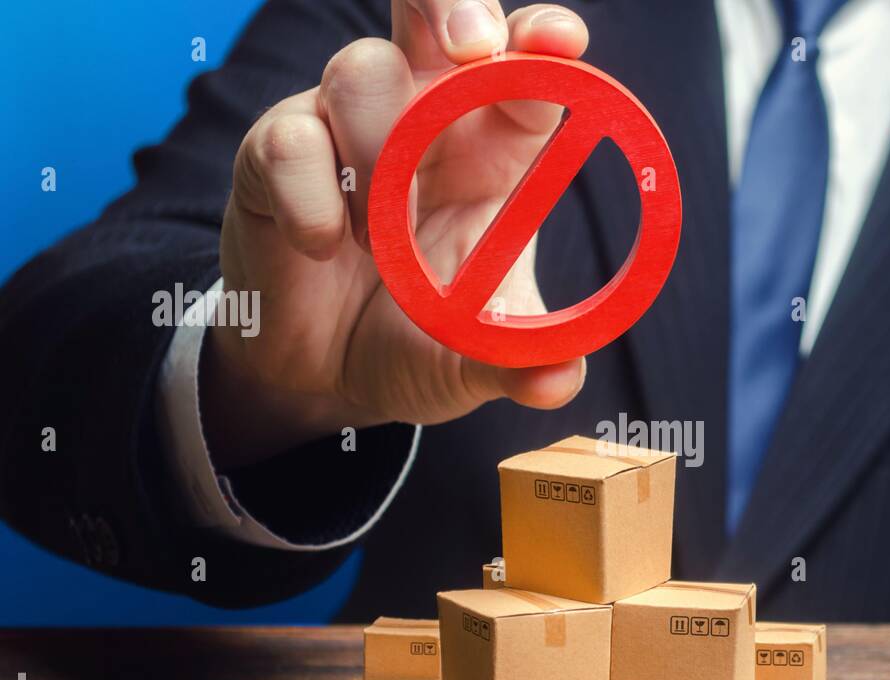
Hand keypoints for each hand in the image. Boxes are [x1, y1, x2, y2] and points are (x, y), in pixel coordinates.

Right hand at [206, 1, 589, 468]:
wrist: (320, 380)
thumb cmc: (412, 343)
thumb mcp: (471, 361)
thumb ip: (517, 363)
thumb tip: (561, 381)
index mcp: (490, 150)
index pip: (520, 66)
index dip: (541, 39)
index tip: (563, 44)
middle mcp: (420, 120)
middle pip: (433, 12)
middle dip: (454, 7)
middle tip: (472, 50)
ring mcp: (342, 128)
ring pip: (361, 71)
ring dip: (381, 154)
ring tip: (382, 247)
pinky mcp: (275, 155)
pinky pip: (290, 138)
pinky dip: (314, 196)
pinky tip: (323, 246)